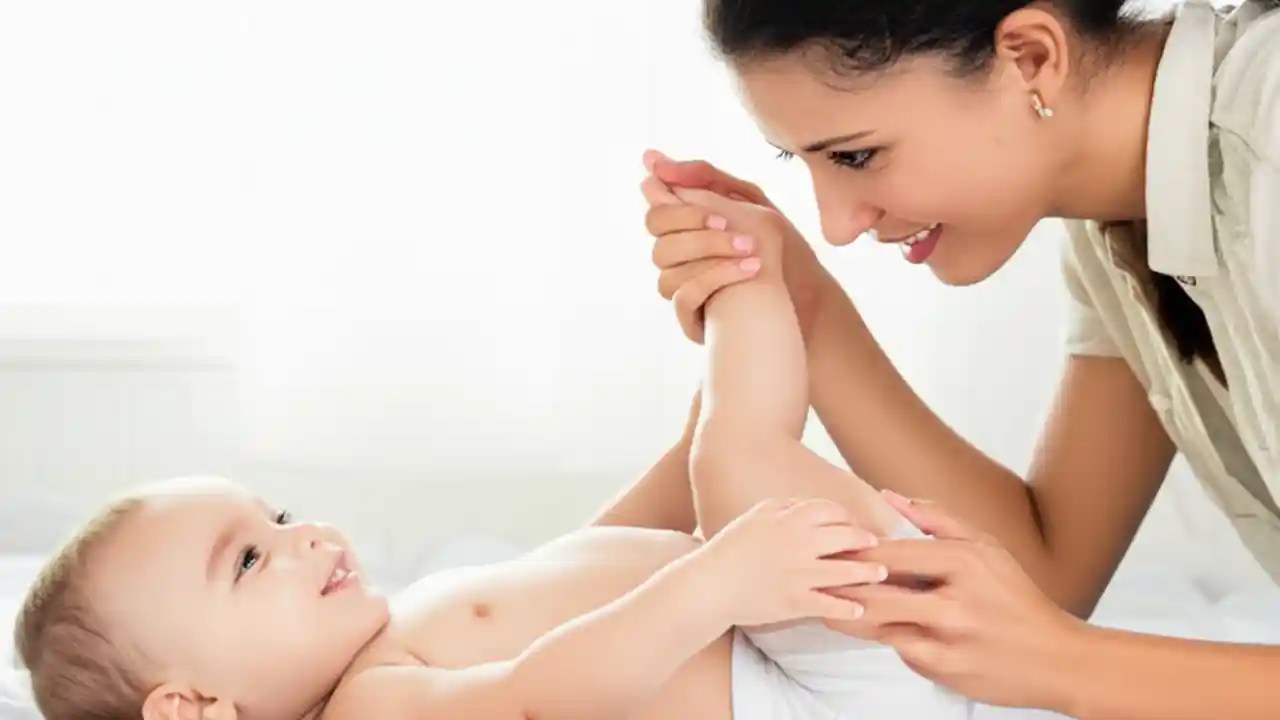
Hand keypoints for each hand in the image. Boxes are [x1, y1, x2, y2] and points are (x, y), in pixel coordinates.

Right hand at [639, 151, 832, 343]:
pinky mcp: (693, 320)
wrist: (809, 294)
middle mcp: (677, 262)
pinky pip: (682, 297)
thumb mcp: (748, 201)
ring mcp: (682, 291)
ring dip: (709, 251)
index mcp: (685, 232)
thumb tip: (651, 158)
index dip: (669, 202)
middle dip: (692, 223)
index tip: (702, 201)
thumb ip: (703, 177)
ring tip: (751, 249)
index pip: (656, 213)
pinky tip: (750, 269)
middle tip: (729, 222)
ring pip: (666, 268)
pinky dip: (714, 278)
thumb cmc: (778, 247)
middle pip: (657, 236)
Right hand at [698, 498, 885, 626]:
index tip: (852, 524)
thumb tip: (810, 507)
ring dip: (868, 572)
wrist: (711, 584)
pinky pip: (830, 604)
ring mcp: (800, 574)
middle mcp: (800, 544)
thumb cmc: (731, 547)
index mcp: (790, 519)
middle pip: (847, 537)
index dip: (847, 517)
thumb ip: (786, 506)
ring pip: (847, 571)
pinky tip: (860, 608)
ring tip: (880, 574)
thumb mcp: (757, 515)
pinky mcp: (796, 602)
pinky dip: (848, 607)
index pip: (832, 511)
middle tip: (875, 545)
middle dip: (865, 540)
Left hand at [831, 491, 1085, 709]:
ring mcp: (949, 639)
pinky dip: (891, 639)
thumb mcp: (988, 548)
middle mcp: (955, 601)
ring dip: (850, 617)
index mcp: (965, 562)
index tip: (828, 548)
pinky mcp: (946, 670)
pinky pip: (903, 650)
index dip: (855, 552)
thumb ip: (937, 520)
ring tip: (826, 609)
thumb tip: (889, 496)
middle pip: (878, 592)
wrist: (1057, 658)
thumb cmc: (1017, 599)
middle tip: (813, 581)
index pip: (893, 553)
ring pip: (882, 625)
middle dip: (841, 587)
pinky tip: (878, 632)